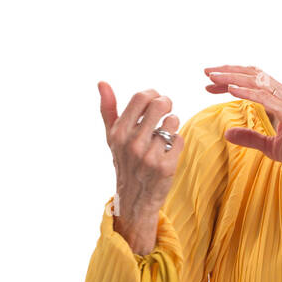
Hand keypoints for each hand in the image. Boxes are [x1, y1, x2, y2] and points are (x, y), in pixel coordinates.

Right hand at [98, 82, 183, 221]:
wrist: (134, 199)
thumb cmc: (125, 162)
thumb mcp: (113, 137)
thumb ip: (108, 109)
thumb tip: (102, 82)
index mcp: (119, 133)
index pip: (141, 98)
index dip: (153, 94)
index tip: (156, 100)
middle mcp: (133, 144)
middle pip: (159, 105)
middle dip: (166, 103)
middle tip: (167, 108)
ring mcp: (149, 156)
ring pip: (172, 122)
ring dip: (172, 123)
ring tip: (166, 132)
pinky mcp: (166, 167)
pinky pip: (179, 140)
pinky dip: (177, 142)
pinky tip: (169, 149)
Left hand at [203, 66, 281, 181]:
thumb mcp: (270, 146)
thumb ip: (250, 137)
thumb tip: (227, 134)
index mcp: (281, 99)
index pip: (253, 81)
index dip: (231, 79)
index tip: (211, 85)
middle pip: (252, 75)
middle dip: (228, 72)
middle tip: (207, 73)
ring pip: (256, 82)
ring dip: (232, 78)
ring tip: (213, 78)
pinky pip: (265, 98)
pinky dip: (247, 92)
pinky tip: (231, 90)